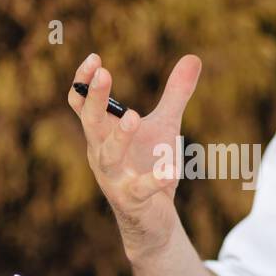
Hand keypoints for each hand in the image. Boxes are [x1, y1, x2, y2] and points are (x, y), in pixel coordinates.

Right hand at [67, 52, 201, 257]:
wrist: (153, 218)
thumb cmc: (151, 165)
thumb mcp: (166, 125)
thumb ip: (176, 93)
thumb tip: (193, 57)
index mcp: (102, 133)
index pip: (82, 105)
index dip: (83, 83)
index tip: (94, 58)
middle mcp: (101, 153)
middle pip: (90, 123)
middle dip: (95, 99)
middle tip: (103, 73)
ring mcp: (114, 178)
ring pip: (107, 156)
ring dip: (118, 136)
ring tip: (133, 115)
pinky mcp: (133, 200)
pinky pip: (141, 188)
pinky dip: (156, 178)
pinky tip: (172, 169)